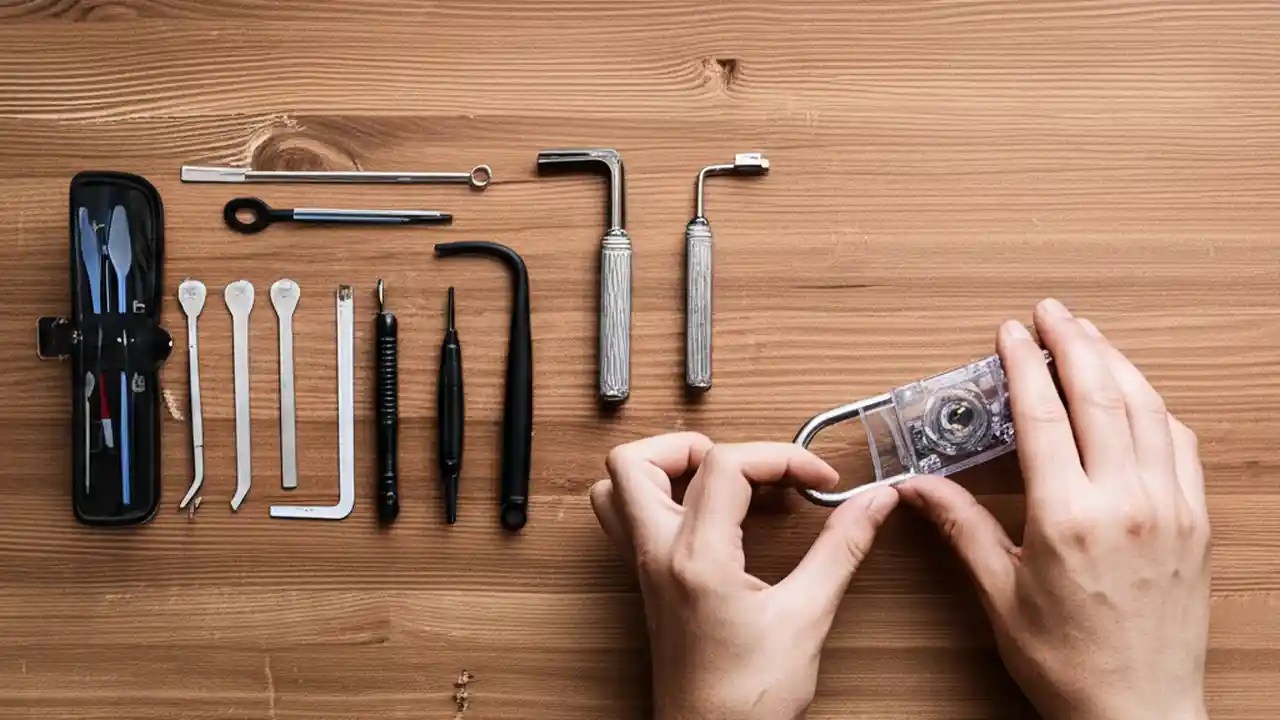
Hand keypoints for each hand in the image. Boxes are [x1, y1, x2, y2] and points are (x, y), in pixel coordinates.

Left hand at [590, 434, 898, 719]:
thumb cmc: (749, 699)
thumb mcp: (807, 617)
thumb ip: (841, 549)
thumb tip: (875, 502)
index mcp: (697, 558)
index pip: (725, 463)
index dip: (781, 457)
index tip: (819, 481)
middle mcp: (658, 555)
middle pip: (636, 460)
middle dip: (694, 444)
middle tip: (747, 464)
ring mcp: (645, 569)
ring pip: (616, 489)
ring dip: (661, 467)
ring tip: (719, 478)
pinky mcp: (647, 584)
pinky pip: (626, 520)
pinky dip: (656, 498)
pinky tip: (706, 515)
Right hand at [899, 299, 1209, 719]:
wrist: (1141, 714)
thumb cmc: (1068, 663)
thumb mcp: (1000, 594)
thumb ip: (961, 527)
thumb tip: (916, 486)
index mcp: (1068, 517)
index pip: (1042, 415)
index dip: (1024, 364)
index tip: (1011, 333)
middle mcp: (1126, 503)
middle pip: (1100, 395)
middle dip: (1073, 342)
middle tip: (1052, 312)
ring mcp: (1171, 509)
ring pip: (1148, 410)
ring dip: (1117, 363)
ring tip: (1091, 335)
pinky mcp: (1197, 524)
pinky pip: (1181, 445)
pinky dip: (1157, 408)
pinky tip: (1138, 396)